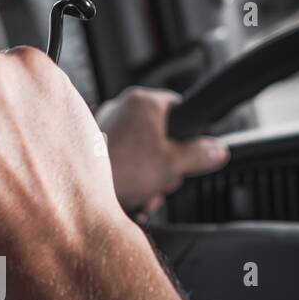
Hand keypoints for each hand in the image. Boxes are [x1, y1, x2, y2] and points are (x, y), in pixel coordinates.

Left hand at [97, 86, 229, 217]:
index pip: (179, 107)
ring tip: (146, 194)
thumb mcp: (173, 164)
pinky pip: (122, 160)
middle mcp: (120, 108)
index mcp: (143, 102)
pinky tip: (132, 197)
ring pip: (141, 151)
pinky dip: (130, 178)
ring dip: (150, 177)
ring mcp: (104, 127)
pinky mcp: (93, 149)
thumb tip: (218, 150)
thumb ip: (200, 154)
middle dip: (167, 164)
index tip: (192, 151)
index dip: (189, 133)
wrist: (80, 195)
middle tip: (165, 181)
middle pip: (159, 134)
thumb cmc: (122, 172)